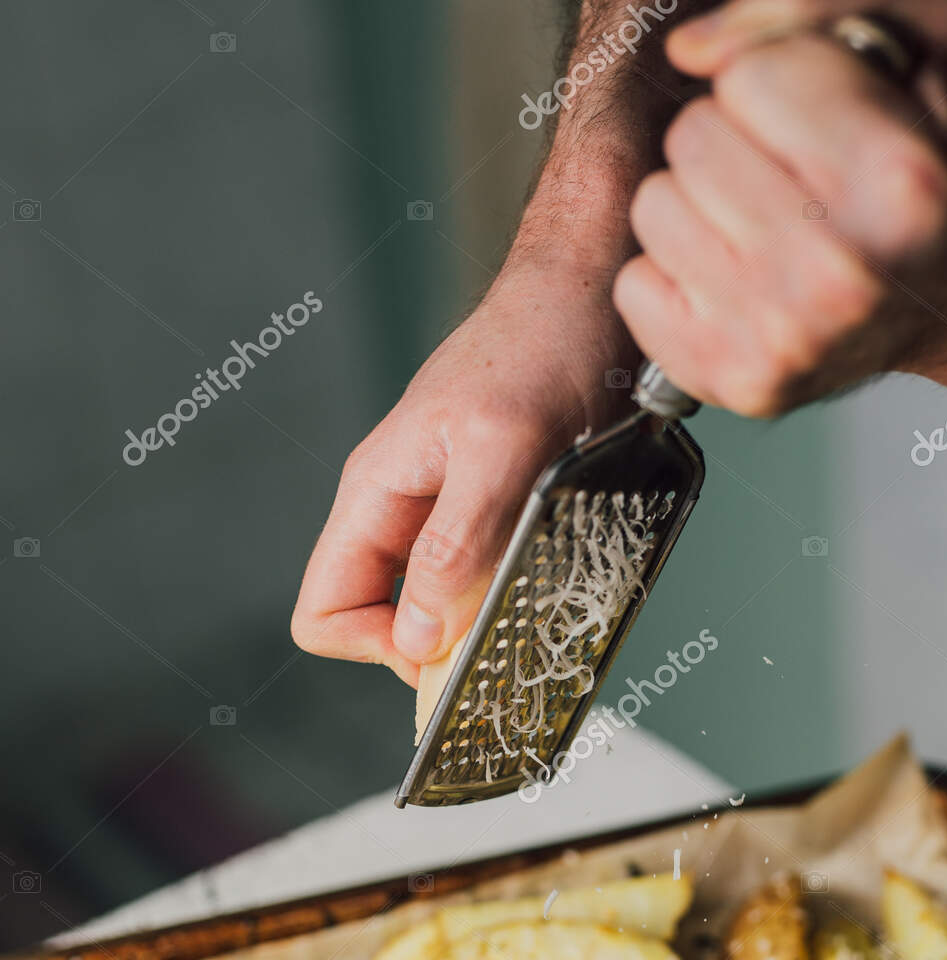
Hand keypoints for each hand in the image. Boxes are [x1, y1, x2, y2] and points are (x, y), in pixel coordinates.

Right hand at [291, 263, 634, 684]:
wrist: (591, 292)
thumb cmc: (544, 346)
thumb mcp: (503, 451)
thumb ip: (454, 546)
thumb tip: (418, 638)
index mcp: (375, 496)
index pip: (324, 611)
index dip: (376, 648)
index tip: (450, 648)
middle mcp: (400, 511)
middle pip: (382, 620)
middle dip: (440, 643)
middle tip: (506, 629)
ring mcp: (444, 512)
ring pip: (439, 607)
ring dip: (486, 619)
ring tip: (541, 595)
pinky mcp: (491, 511)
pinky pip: (484, 579)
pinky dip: (518, 592)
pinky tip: (561, 573)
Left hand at [614, 0, 946, 414]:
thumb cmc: (927, 165)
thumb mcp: (912, 39)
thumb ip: (805, 9)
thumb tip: (690, 50)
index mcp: (901, 182)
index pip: (749, 76)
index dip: (777, 78)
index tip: (821, 116)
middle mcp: (841, 273)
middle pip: (691, 139)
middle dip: (731, 140)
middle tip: (791, 175)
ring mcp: (781, 338)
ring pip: (655, 207)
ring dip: (697, 205)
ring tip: (764, 224)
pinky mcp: (733, 381)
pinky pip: (634, 286)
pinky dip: (673, 276)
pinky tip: (736, 278)